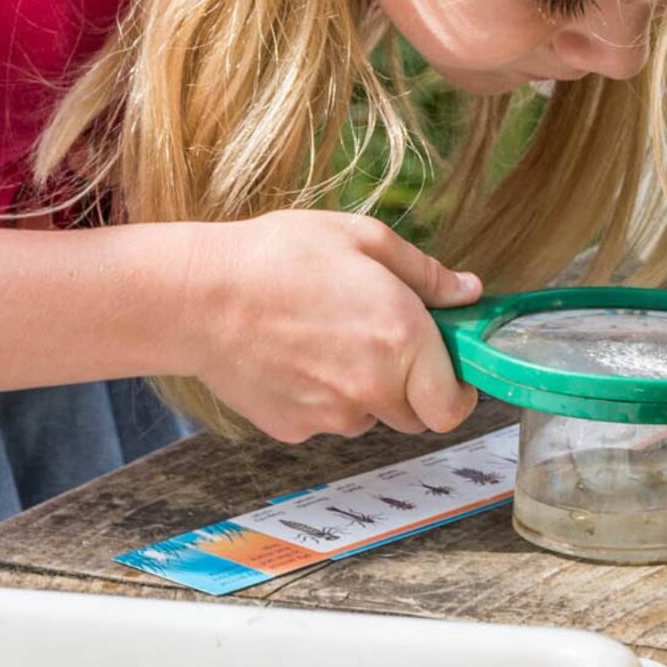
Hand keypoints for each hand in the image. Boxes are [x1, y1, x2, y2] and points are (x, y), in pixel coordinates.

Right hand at [184, 213, 482, 443]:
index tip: (448, 370)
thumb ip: (425, 273)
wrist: (198, 296)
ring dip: (364, 390)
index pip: (454, 406)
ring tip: (326, 337)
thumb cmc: (278, 257)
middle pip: (415, 415)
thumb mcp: (361, 238)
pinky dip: (320, 396)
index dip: (456, 392)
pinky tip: (294, 354)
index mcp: (403, 338)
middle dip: (410, 386)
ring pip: (369, 417)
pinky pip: (325, 419)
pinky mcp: (294, 428)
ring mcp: (332, 414)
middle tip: (381, 340)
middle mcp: (373, 387)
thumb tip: (468, 293)